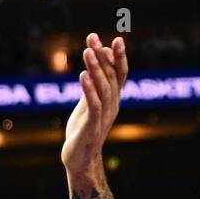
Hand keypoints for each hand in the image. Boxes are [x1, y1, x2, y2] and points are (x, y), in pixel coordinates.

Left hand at [62, 34, 128, 171]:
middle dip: (102, 56)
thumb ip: (93, 85)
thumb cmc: (83, 130)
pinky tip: (83, 75)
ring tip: (87, 51)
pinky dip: (89, 89)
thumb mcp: (89, 104)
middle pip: (110, 77)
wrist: (79, 160)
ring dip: (96, 69)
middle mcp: (112, 105)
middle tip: (92, 38)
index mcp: (113, 99)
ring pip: (103, 88)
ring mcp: (104, 116)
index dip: (118, 57)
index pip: (119, 74)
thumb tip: (95, 61)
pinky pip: (94, 105)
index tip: (115, 38)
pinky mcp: (92, 127)